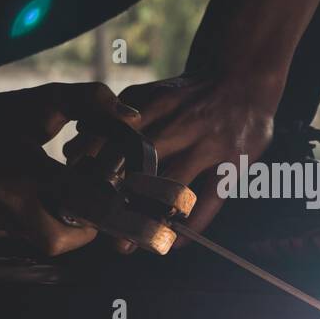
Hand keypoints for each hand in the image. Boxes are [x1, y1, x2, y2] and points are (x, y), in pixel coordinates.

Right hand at [0, 81, 140, 254]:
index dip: (99, 203)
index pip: (73, 199)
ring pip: (37, 242)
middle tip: (92, 213)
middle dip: (80, 233)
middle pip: (54, 240)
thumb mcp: (47, 99)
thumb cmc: (0, 112)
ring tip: (69, 203)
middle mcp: (1, 197)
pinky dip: (38, 223)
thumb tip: (132, 119)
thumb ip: (93, 101)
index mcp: (20, 164)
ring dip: (60, 229)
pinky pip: (21, 234)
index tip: (110, 193)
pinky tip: (40, 201)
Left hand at [66, 75, 275, 237]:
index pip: (118, 138)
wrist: (245, 76)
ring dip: (150, 218)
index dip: (95, 165)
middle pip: (141, 165)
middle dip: (116, 196)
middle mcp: (183, 123)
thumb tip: (74, 143)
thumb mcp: (154, 93)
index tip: (77, 188)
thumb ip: (115, 120)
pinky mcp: (234, 162)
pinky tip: (174, 241)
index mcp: (159, 104)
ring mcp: (210, 144)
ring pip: (173, 187)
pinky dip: (192, 225)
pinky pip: (211, 201)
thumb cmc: (190, 94)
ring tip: (131, 242)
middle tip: (98, 223)